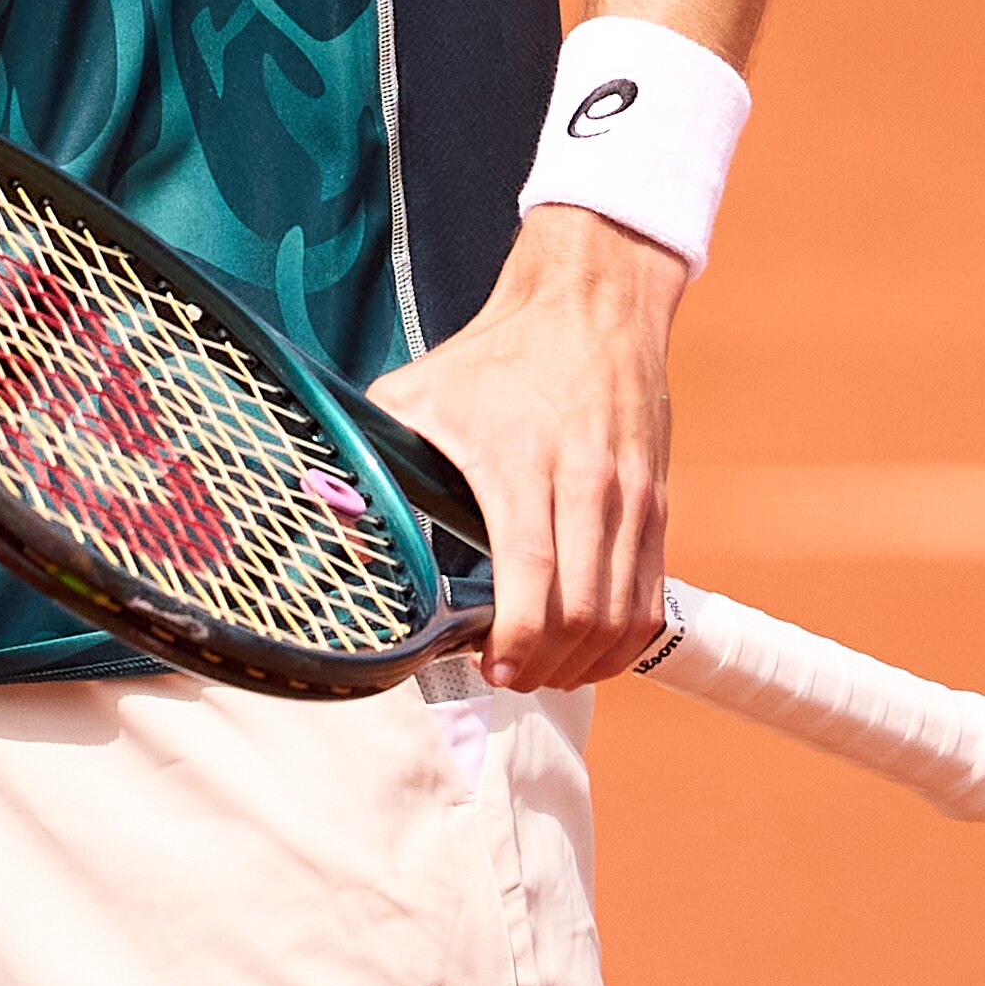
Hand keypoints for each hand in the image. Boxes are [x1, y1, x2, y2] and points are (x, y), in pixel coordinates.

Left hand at [365, 205, 688, 691]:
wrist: (590, 306)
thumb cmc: (495, 357)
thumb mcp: (418, 395)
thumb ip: (376, 455)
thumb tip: (326, 510)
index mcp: (522, 465)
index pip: (533, 578)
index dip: (517, 640)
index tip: (492, 666)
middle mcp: (587, 487)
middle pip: (583, 612)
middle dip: (545, 664)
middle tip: (509, 679)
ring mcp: (632, 499)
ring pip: (624, 614)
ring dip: (586, 661)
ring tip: (546, 673)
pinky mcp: (658, 504)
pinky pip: (652, 595)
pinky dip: (624, 639)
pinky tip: (590, 651)